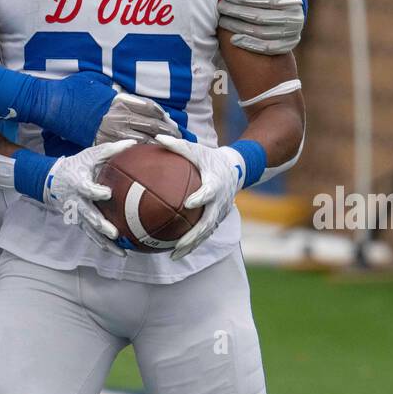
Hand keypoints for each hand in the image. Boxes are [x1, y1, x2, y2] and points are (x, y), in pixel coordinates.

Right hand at [36, 69, 178, 147]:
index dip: (163, 115)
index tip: (171, 120)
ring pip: (143, 139)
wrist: (56, 104)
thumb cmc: (73, 90)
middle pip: (152, 124)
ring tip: (169, 149)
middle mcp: (120, 115)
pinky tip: (146, 158)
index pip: (150, 108)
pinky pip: (125, 149)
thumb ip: (111, 86)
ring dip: (158, 144)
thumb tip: (118, 89)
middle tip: (180, 138)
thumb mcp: (95, 81)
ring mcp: (112, 130)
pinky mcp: (102, 142)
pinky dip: (139, 153)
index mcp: (121, 99)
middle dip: (168, 131)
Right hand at [45, 139, 134, 256]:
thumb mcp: (89, 155)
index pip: (85, 188)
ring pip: (90, 231)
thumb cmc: (76, 165)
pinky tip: (119, 252)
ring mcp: (77, 214)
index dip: (94, 191)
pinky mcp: (79, 222)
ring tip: (120, 252)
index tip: (106, 193)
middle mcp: (76, 201)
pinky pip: (92, 236)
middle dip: (100, 224)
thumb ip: (110, 150)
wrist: (54, 180)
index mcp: (77, 183)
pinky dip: (104, 245)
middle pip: (87, 215)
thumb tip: (132, 143)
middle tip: (113, 232)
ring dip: (104, 242)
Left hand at [154, 135, 246, 260]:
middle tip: (177, 245)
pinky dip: (192, 243)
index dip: (200, 198)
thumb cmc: (210, 158)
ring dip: (191, 245)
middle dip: (193, 236)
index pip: (209, 192)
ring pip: (206, 233)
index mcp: (216, 184)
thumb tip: (157, 138)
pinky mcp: (217, 219)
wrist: (235, 169)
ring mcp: (220, 213)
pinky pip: (204, 233)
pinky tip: (174, 250)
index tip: (188, 203)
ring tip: (173, 256)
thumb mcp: (196, 150)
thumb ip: (178, 146)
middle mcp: (220, 202)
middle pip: (208, 223)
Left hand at [217, 0, 306, 54]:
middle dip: (237, 12)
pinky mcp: (288, 46)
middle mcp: (295, 18)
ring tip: (222, 21)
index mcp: (294, 0)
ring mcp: (292, 34)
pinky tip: (233, 39)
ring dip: (239, 28)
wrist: (292, 17)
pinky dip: (249, 44)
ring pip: (261, 33)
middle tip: (220, 7)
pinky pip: (267, 48)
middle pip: (261, 17)